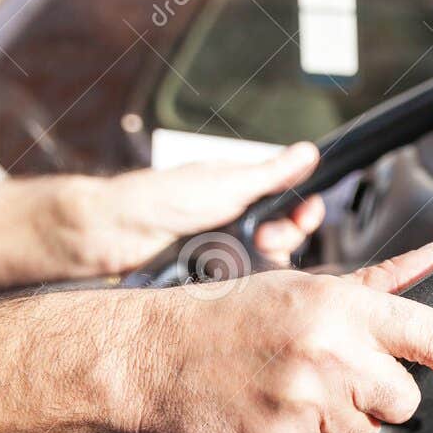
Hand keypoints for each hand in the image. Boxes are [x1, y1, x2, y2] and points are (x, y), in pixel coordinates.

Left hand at [50, 142, 327, 277]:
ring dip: (267, 258)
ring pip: (270, 261)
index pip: (290, 202)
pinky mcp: (218, 273)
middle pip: (286, 234)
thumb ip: (273, 173)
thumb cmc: (168, 198)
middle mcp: (239, 219)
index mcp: (244, 190)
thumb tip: (309, 151)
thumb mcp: (229, 182)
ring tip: (248, 253)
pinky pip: (247, 280)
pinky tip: (237, 273)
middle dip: (284, 235)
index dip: (303, 210)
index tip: (307, 214)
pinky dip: (248, 277)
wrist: (123, 233)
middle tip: (266, 237)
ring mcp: (228, 247)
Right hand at [124, 241, 432, 432]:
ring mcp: (304, 406)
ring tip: (295, 390)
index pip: (432, 335)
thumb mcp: (305, 285)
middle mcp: (329, 356)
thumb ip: (383, 280)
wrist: (152, 355)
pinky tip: (272, 410)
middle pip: (405, 400)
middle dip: (383, 395)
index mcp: (340, 309)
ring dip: (340, 420)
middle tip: (340, 376)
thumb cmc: (231, 314)